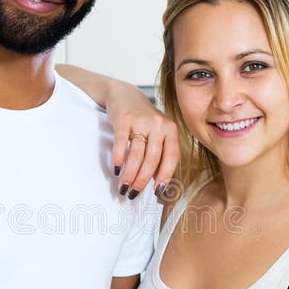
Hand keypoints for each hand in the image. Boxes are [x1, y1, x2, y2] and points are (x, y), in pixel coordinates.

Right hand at [105, 80, 179, 197]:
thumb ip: (160, 153)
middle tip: (133, 193)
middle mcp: (159, 125)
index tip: (157, 191)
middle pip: (152, 159)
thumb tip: (157, 182)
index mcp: (171, 130)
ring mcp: (141, 121)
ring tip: (123, 187)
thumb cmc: (143, 120)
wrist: (124, 95)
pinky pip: (121, 144)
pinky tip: (116, 171)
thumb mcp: (157, 133)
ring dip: (129, 174)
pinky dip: (118, 159)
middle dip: (142, 180)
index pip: (172, 157)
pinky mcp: (124, 120)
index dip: (165, 176)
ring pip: (137, 154)